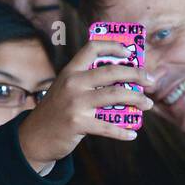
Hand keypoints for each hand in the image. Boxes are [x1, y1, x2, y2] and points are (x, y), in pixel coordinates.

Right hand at [17, 38, 153, 169]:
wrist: (33, 138)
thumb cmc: (57, 113)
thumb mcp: (66, 90)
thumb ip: (88, 84)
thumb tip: (125, 84)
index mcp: (70, 71)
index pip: (93, 47)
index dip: (115, 46)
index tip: (131, 53)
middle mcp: (72, 83)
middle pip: (112, 71)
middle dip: (136, 74)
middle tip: (150, 81)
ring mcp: (75, 103)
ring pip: (115, 96)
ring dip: (137, 100)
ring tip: (148, 104)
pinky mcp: (78, 123)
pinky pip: (108, 126)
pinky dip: (123, 131)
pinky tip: (132, 133)